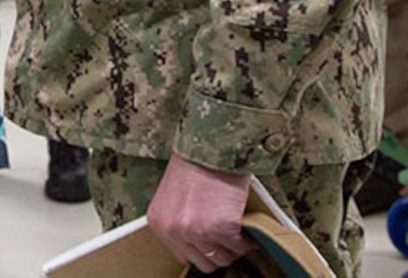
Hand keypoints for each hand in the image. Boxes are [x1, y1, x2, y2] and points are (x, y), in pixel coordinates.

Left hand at [146, 153, 252, 272]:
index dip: (202, 250)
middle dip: (219, 250)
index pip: (185, 256)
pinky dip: (247, 238)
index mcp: (160, 223)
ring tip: (236, 227)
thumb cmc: (194, 163)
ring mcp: (198, 230)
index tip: (213, 243)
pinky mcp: (222, 226)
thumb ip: (180, 220)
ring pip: (225, 257)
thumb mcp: (173, 196)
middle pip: (205, 262)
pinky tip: (245, 222)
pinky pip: (242, 246)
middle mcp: (175, 230)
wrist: (209, 144)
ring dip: (234, 245)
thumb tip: (198, 243)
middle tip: (228, 235)